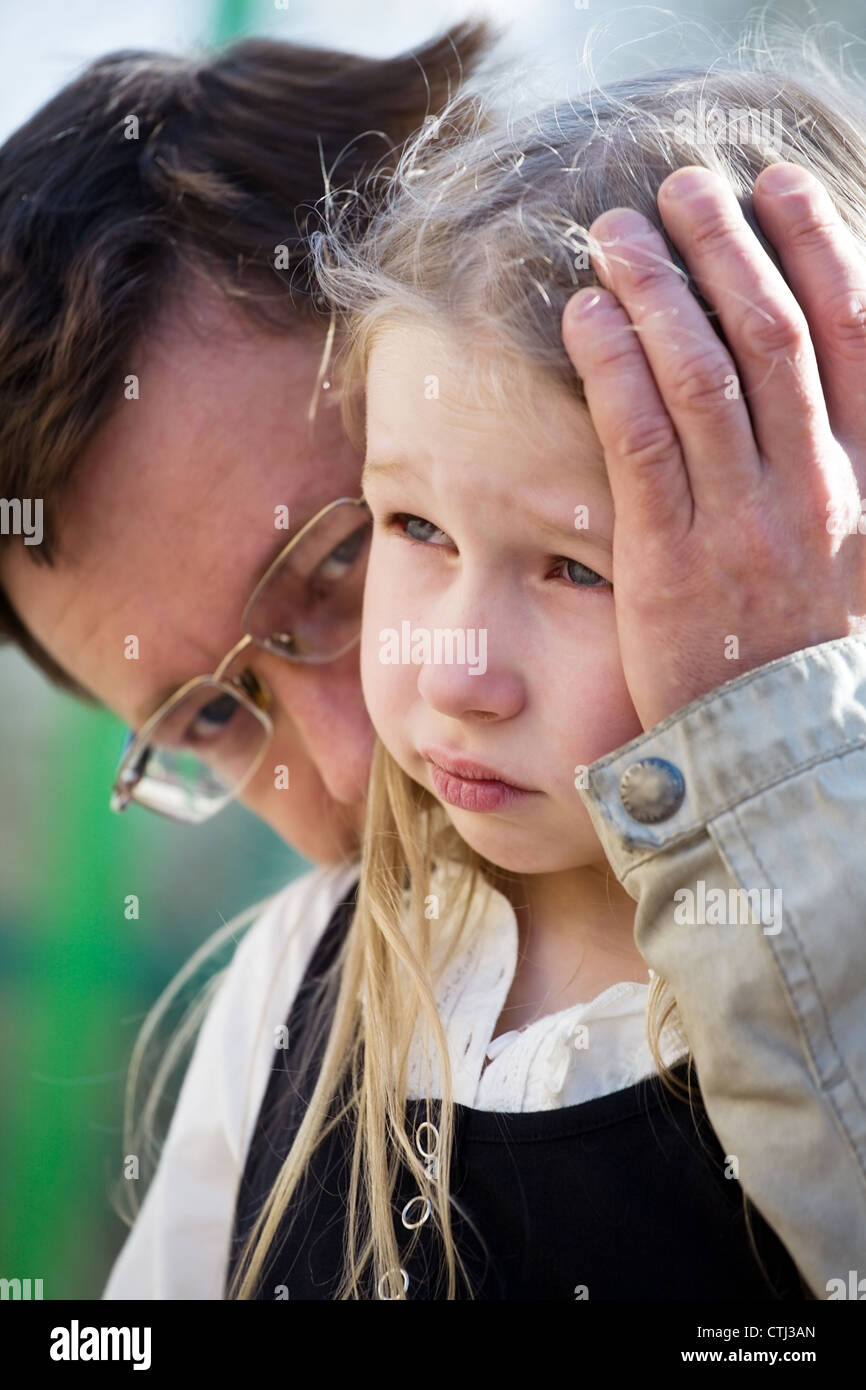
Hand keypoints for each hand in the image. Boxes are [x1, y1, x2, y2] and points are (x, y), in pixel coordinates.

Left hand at [561, 162, 865, 732]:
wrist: (775, 754)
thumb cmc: (804, 651)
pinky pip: (641, 440)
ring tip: (616, 232)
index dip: (819, 246)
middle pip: (773, 335)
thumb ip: (840, 467)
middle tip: (685, 187)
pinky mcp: (670, 559)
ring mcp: (743, 523)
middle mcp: (815, 488)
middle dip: (729, 245)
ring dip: (658, 288)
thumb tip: (810, 387)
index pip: (857, 334)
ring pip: (702, 373)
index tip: (782, 186)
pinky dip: (613, 366)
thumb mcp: (853, 553)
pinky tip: (585, 313)